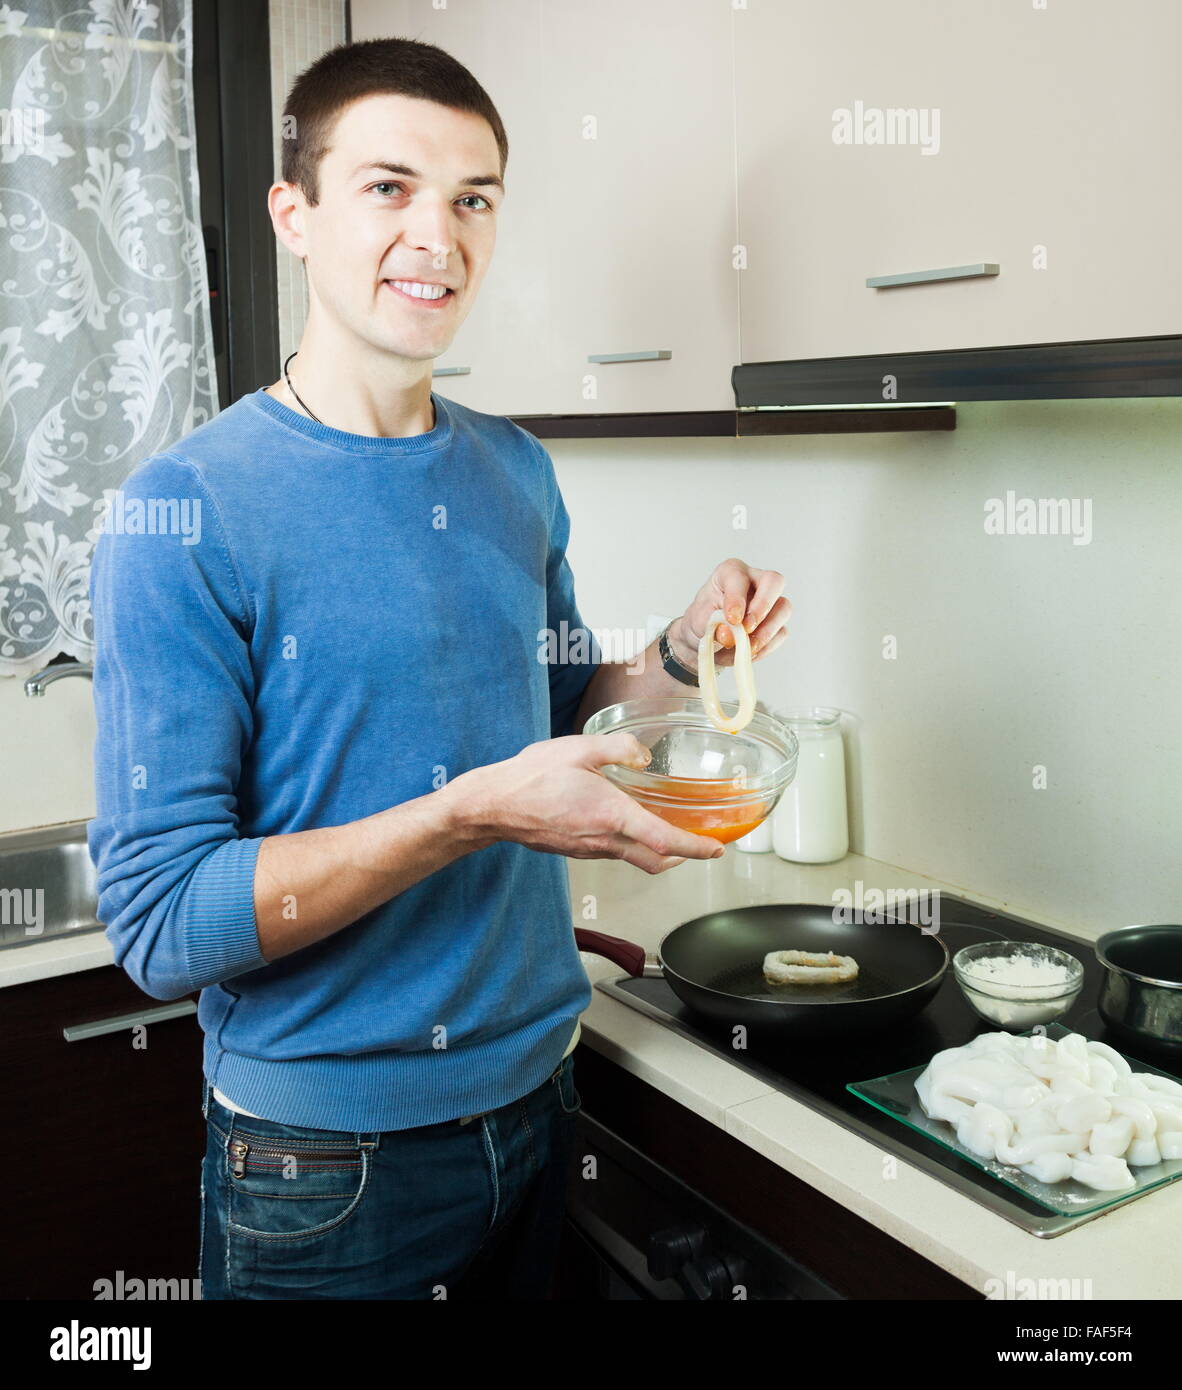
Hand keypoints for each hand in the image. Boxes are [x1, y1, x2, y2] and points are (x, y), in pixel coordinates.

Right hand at [448, 734, 726, 872]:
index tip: (715, 850)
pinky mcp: (576, 850)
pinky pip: (613, 852)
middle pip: (655, 861)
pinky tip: (627, 824)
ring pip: (634, 858)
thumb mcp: (579, 748)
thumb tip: (643, 756)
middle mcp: (604, 839)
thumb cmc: (532, 777)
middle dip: (683, 857)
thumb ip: (618, 748)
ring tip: (669, 831)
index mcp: (611, 814)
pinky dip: (632, 845)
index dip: (695, 848)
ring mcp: (589, 849)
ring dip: (657, 850)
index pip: (664, 840)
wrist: (493, 805)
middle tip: (701, 847)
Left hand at [668, 558, 790, 670]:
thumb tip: (730, 635)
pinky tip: (749, 652)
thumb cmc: (703, 620)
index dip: (737, 598)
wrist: (706, 638)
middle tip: (747, 628)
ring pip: (783, 608)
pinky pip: (781, 632)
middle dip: (763, 606)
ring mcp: (770, 601)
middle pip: (774, 581)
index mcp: (731, 572)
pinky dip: (766, 646)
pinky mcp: (777, 622)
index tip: (732, 619)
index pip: (740, 577)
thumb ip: (714, 626)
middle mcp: (755, 581)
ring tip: (746, 647)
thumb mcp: (700, 621)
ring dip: (766, 631)